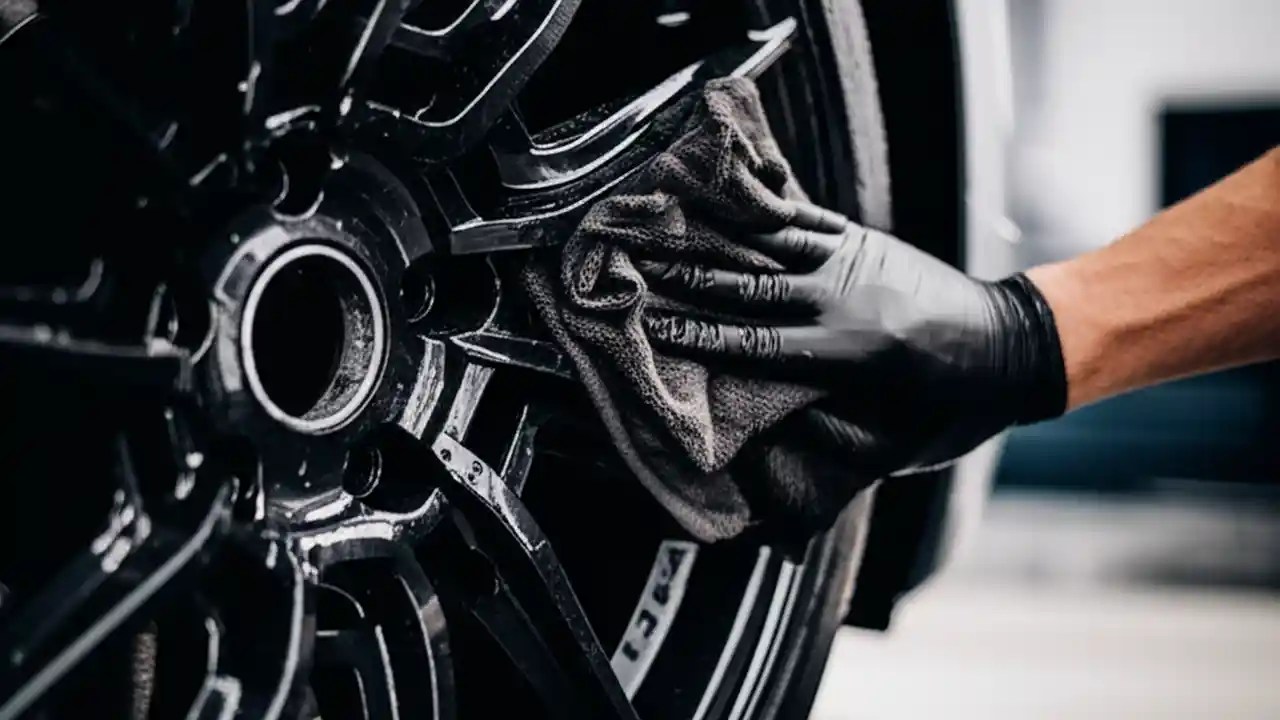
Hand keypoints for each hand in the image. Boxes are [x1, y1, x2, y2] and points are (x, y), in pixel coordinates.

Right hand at [639, 202, 1067, 474]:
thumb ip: (828, 425)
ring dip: (718, 238)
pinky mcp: (867, 243)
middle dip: (691, 280)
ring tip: (670, 226)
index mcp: (848, 353)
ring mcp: (855, 263)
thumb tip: (770, 422)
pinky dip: (767, 210)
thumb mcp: (892, 436)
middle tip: (642, 268)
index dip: (698, 335)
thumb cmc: (957, 407)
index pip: (753, 342)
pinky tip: (733, 198)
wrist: (1017, 348)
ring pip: (772, 245)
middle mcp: (844, 300)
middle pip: (750, 287)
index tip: (653, 325)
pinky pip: (807, 221)